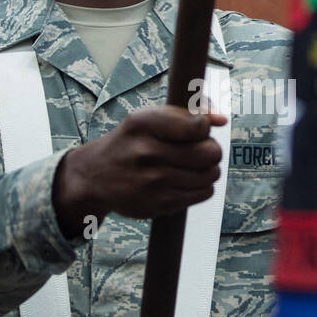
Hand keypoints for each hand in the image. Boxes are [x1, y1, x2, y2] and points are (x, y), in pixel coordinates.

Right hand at [53, 101, 226, 237]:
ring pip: (210, 174)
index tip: (197, 129)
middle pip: (210, 152)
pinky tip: (188, 180)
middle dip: (211, 149)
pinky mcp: (159, 204)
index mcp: (143, 124)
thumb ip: (187, 112)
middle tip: (200, 150)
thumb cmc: (131, 142)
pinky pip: (203, 193)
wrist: (95, 177)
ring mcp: (152, 181)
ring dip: (208, 169)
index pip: (198, 126)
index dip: (205, 127)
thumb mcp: (148, 118)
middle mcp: (146, 152)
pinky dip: (203, 186)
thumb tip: (222, 119)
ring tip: (194, 166)